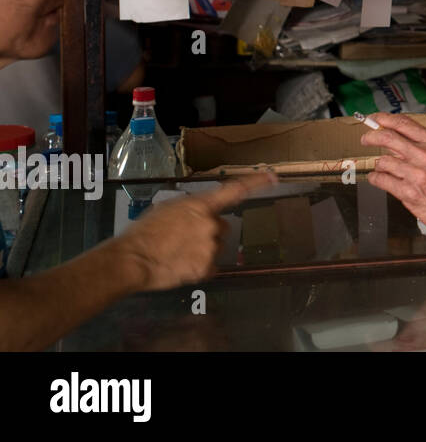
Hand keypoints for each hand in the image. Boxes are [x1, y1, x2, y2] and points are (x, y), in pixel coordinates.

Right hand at [113, 172, 276, 291]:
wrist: (132, 259)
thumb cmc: (144, 232)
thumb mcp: (167, 209)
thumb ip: (189, 208)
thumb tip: (197, 213)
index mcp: (200, 206)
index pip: (235, 191)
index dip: (256, 183)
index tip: (272, 177)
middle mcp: (211, 224)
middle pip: (222, 226)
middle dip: (209, 232)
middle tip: (184, 239)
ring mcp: (211, 247)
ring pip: (216, 247)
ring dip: (203, 249)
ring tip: (178, 253)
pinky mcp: (206, 267)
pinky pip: (211, 266)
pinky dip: (200, 267)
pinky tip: (181, 265)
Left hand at [361, 114, 425, 254]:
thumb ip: (422, 147)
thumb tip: (397, 140)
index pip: (403, 123)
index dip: (384, 119)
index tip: (375, 119)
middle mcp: (425, 155)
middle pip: (387, 137)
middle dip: (371, 137)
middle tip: (366, 139)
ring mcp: (416, 174)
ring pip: (382, 161)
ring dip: (378, 165)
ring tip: (382, 169)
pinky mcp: (408, 192)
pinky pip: (381, 180)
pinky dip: (376, 179)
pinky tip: (380, 180)